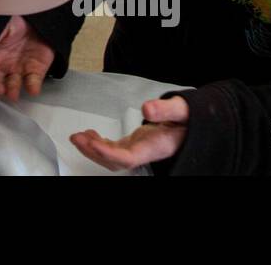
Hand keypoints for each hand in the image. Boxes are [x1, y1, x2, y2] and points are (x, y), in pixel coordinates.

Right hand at [0, 15, 54, 100]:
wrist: (34, 16)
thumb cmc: (10, 20)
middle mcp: (2, 67)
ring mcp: (18, 69)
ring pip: (12, 86)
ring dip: (12, 91)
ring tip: (12, 93)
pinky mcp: (35, 71)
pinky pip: (33, 83)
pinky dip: (33, 87)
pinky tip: (32, 89)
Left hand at [70, 96, 188, 170]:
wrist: (193, 126)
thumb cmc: (190, 119)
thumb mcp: (183, 110)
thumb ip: (167, 109)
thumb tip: (147, 109)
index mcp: (156, 147)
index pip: (129, 158)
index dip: (109, 154)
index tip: (93, 143)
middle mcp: (145, 152)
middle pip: (116, 161)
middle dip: (94, 153)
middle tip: (76, 138)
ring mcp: (138, 150)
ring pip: (112, 157)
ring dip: (93, 149)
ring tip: (77, 136)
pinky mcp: (134, 145)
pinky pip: (113, 149)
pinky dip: (99, 143)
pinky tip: (89, 134)